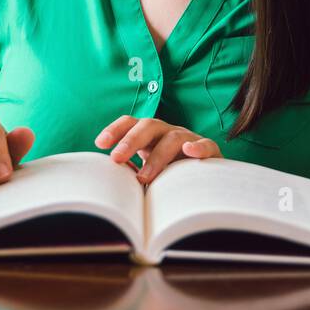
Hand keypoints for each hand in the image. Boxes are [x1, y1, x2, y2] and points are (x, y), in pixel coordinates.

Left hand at [94, 116, 221, 183]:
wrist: (206, 178)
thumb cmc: (169, 175)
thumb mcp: (147, 173)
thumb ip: (131, 174)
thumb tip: (110, 186)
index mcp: (150, 135)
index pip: (131, 123)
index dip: (115, 130)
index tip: (100, 143)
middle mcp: (167, 132)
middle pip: (148, 126)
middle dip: (130, 140)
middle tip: (116, 158)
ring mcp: (188, 138)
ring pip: (172, 138)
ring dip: (157, 157)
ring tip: (144, 177)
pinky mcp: (209, 149)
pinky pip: (205, 144)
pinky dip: (198, 147)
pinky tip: (190, 151)